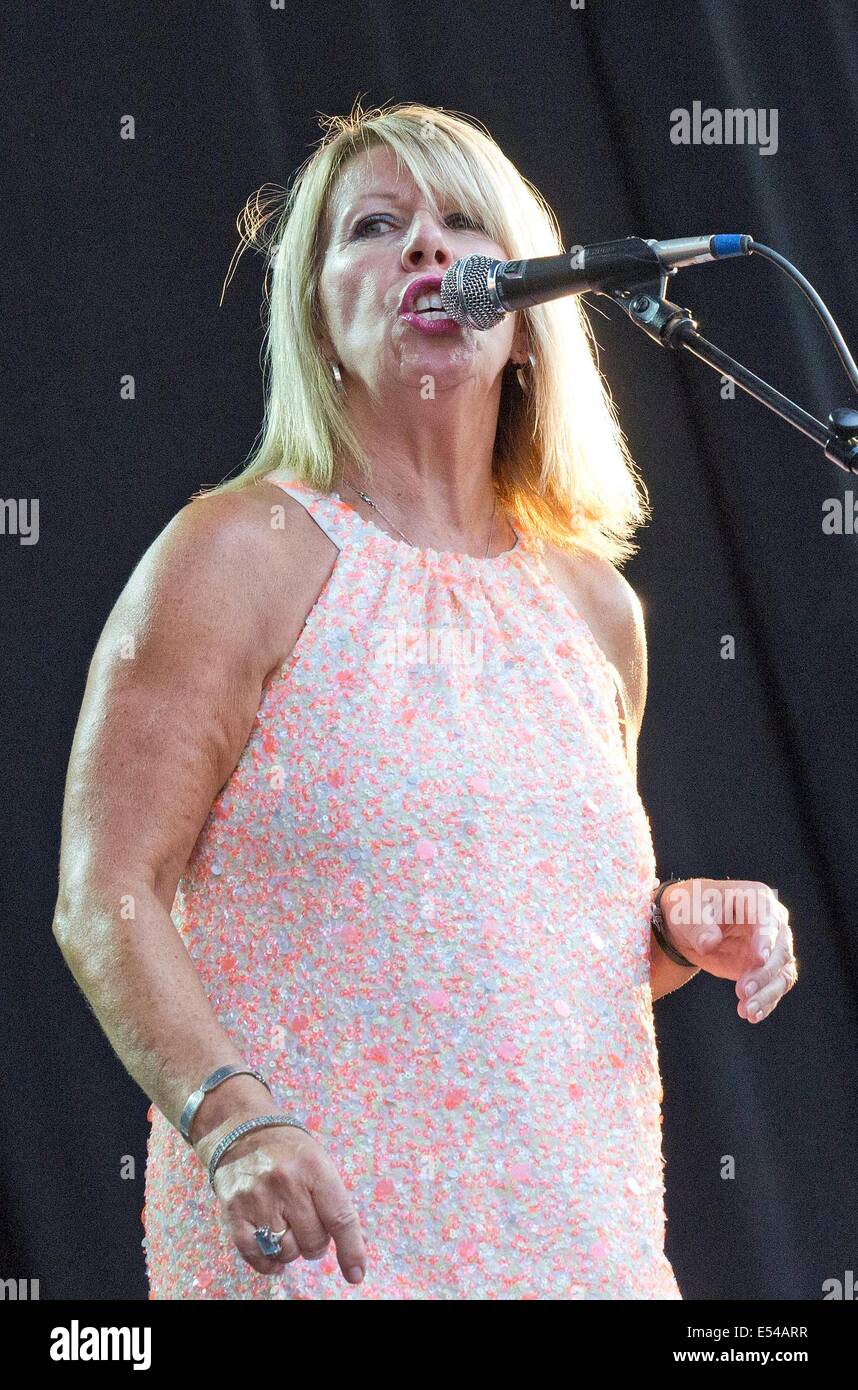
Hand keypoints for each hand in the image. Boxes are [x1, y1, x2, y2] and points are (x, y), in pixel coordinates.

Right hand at [194, 1111, 367, 1282]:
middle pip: (313, 1241)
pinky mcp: (234, 1213)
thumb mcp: (317, 1160)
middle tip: (308, 1225)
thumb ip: (332, 1199)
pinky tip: (273, 1253)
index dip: (351, 1250)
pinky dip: (269, 1262)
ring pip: (287, 1252)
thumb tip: (353, 1245)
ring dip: (292, 1250)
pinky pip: (257, 1256)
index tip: (356, 1274)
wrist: (239, 1129)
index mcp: (314, 1168)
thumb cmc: (287, 1148)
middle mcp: (286, 1184)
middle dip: (316, 1243)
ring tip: (287, 1228)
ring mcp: (258, 1199)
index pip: (339, 1217)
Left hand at [661, 878, 797, 1022]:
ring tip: (746, 1010)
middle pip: (780, 949)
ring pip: (781, 972)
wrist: (687, 925)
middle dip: (764, 973)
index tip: (758, 959)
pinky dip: (765, 1002)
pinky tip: (751, 1015)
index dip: (766, 937)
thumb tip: (709, 942)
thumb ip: (698, 927)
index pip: (768, 917)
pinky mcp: (765, 968)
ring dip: (766, 993)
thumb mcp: (687, 913)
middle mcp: (772, 921)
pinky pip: (774, 986)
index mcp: (755, 898)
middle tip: (743, 991)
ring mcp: (772, 946)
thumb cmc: (689, 909)